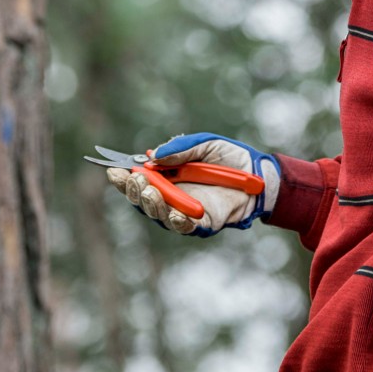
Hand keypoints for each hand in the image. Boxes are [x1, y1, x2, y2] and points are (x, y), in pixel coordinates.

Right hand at [106, 132, 279, 236]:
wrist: (258, 175)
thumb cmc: (230, 158)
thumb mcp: (205, 144)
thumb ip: (182, 148)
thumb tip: (154, 156)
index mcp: (167, 176)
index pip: (138, 180)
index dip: (123, 178)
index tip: (113, 170)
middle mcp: (171, 196)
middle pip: (142, 200)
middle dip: (134, 191)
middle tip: (137, 180)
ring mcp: (185, 212)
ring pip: (159, 215)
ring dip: (152, 205)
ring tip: (152, 191)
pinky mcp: (202, 224)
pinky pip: (184, 227)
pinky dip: (178, 220)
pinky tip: (175, 212)